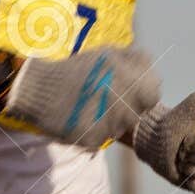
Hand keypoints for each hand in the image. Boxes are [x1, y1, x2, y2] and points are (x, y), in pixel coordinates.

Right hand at [3, 46, 159, 149]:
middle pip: (137, 114)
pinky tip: (81, 117)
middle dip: (126, 108)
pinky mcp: (94, 140)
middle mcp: (123, 103)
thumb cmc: (77, 68)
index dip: (144, 93)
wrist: (40, 88)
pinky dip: (94, 130)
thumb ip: (134, 59)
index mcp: (130, 81)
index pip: (154, 94)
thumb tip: (150, 65)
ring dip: (110, 120)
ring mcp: (109, 124)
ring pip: (120, 128)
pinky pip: (102, 138)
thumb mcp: (107, 54)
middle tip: (106, 100)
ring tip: (90, 106)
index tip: (132, 91)